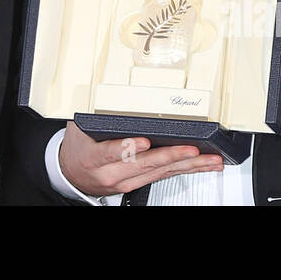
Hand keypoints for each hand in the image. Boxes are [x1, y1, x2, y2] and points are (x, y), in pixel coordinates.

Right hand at [58, 122, 222, 196]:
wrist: (72, 176)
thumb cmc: (78, 149)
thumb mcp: (78, 128)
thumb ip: (93, 116)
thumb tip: (111, 95)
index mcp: (94, 158)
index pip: (111, 153)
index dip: (127, 147)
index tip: (142, 142)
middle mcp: (112, 174)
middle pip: (144, 165)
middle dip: (170, 157)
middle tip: (191, 150)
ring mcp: (126, 182)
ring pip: (160, 173)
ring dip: (187, 166)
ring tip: (208, 160)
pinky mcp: (138, 184)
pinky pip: (164, 176)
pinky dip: (185, 170)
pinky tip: (202, 166)